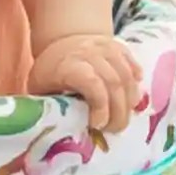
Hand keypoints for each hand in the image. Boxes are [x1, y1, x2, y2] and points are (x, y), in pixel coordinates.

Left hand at [28, 35, 142, 132]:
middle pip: (114, 83)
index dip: (100, 107)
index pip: (92, 83)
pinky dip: (135, 86)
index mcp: (68, 64)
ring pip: (127, 77)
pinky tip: (131, 101)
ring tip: (120, 120)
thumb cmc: (49, 72)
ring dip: (128, 103)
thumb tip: (59, 132)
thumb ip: (50, 108)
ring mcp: (106, 48)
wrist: (62, 41)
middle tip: (111, 130)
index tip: (96, 126)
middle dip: (117, 113)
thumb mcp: (40, 89)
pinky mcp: (119, 48)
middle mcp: (89, 52)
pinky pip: (133, 67)